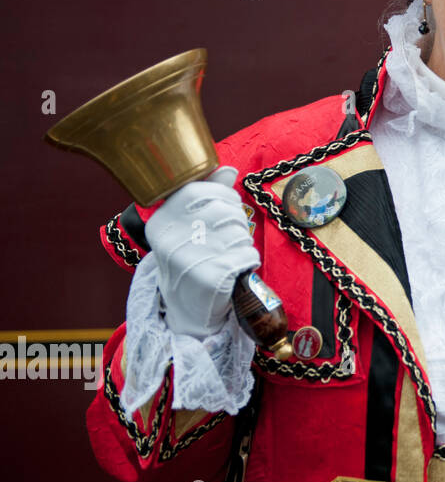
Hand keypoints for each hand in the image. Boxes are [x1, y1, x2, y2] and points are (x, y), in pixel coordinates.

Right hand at [143, 166, 260, 338]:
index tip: (223, 212)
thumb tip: (227, 169)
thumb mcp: (190, 228)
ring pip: (238, 233)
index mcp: (161, 220)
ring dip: (242, 244)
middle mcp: (169, 237)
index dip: (223, 197)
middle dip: (236, 223)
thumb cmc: (193, 261)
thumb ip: (206, 196)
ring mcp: (188, 258)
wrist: (187, 312)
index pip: (201, 190)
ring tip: (227, 257)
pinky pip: (246, 256)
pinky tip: (234, 271)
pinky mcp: (210, 277)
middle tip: (227, 241)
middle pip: (224, 210)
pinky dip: (248, 262)